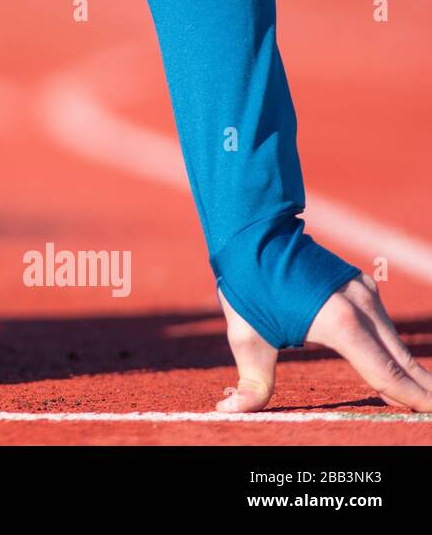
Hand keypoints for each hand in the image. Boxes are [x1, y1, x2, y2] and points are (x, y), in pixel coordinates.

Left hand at [217, 274, 431, 412]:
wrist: (254, 233)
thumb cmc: (248, 286)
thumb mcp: (246, 338)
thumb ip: (253, 382)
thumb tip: (232, 410)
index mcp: (339, 322)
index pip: (385, 371)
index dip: (410, 397)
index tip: (429, 411)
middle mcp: (361, 306)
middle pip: (401, 359)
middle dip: (421, 387)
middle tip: (431, 411)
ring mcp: (365, 292)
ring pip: (394, 342)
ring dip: (406, 370)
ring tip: (417, 399)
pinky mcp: (362, 284)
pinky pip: (383, 325)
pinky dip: (391, 349)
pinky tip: (394, 370)